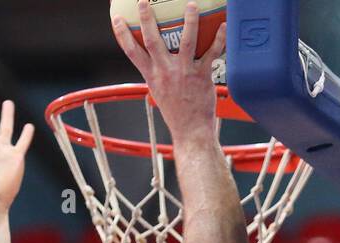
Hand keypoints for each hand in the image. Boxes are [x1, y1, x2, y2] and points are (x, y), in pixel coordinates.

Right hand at [112, 1, 224, 143]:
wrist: (191, 132)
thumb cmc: (176, 113)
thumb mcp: (159, 92)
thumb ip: (158, 73)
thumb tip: (157, 58)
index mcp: (152, 76)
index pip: (132, 53)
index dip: (122, 34)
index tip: (116, 19)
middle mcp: (165, 73)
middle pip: (153, 41)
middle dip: (147, 19)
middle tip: (143, 1)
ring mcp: (184, 73)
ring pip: (186, 42)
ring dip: (189, 21)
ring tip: (191, 5)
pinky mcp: (202, 76)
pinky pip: (211, 53)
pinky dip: (218, 38)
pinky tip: (222, 24)